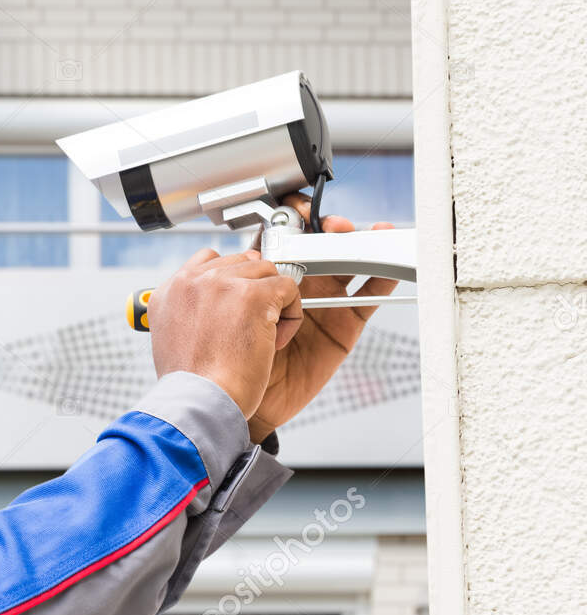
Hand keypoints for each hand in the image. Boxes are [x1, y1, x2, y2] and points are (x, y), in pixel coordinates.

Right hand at [148, 245, 302, 418]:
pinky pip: (288, 288)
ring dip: (273, 303)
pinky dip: (291, 316)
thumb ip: (190, 311)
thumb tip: (217, 303)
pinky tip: (274, 341)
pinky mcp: (253, 295)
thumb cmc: (191, 385)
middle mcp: (191, 280)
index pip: (208, 260)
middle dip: (254, 292)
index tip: (236, 310)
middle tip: (250, 328)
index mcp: (170, 290)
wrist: (199, 402)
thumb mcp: (173, 339)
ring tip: (261, 337)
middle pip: (242, 263)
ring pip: (266, 273)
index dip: (230, 284)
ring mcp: (222, 284)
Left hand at [246, 194, 398, 441]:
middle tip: (331, 226)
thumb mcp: (225, 312)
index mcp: (261, 280)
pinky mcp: (342, 327)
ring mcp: (320, 306)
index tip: (297, 211)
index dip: (293, 223)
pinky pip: (367, 299)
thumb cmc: (223, 361)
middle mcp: (292, 289)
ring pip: (347, 266)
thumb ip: (241, 283)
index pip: (282, 241)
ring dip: (361, 246)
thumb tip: (254, 253)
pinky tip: (392, 265)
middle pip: (319, 248)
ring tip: (368, 234)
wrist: (234, 402)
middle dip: (329, 229)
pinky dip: (383, 280)